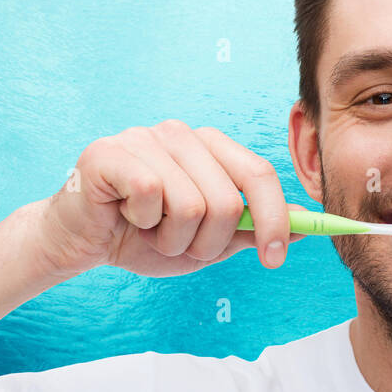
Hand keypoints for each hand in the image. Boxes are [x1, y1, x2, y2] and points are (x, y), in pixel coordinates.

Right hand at [34, 120, 304, 280]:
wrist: (81, 244)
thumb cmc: (145, 237)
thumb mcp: (210, 239)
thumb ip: (254, 228)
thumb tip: (310, 224)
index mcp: (210, 146)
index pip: (260, 173)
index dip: (275, 219)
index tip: (276, 258)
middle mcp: (181, 133)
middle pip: (228, 199)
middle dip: (209, 242)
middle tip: (182, 246)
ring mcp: (144, 138)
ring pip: (190, 204)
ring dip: (172, 238)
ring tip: (151, 233)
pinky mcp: (109, 152)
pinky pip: (150, 195)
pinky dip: (141, 223)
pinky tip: (125, 218)